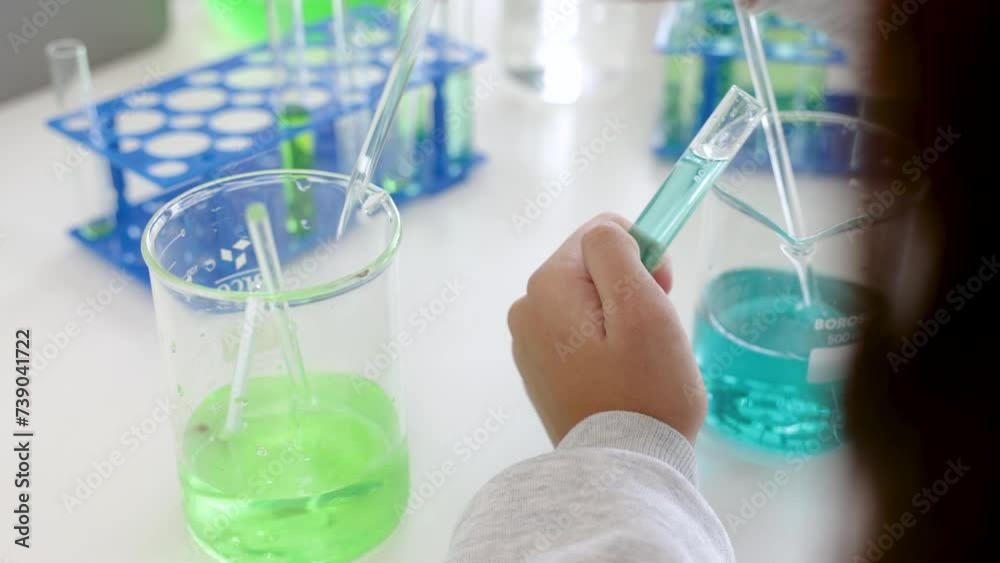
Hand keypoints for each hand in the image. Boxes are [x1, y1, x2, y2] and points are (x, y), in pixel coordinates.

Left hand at [507, 214, 706, 444]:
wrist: (623, 469)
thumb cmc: (644, 388)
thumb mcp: (643, 306)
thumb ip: (617, 251)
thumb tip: (606, 232)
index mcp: (547, 285)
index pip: (602, 234)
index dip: (642, 254)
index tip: (663, 292)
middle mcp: (526, 308)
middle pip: (592, 269)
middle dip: (631, 288)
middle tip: (654, 334)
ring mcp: (528, 343)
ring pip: (588, 302)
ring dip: (620, 319)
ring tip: (639, 361)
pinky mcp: (539, 372)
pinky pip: (578, 335)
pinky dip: (604, 346)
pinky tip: (621, 378)